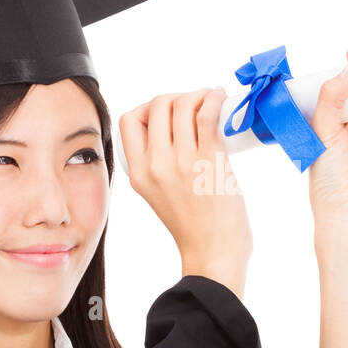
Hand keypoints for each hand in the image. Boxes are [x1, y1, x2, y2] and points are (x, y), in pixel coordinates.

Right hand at [118, 87, 251, 297]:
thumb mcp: (158, 194)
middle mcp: (156, 164)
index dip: (148, 108)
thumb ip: (158, 165)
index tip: (169, 113)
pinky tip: (219, 97)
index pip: (128, 120)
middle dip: (177, 97)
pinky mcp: (209, 159)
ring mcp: (182, 161)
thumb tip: (176, 128)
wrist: (214, 252)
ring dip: (198, 95)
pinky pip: (206, 114)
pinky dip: (212, 98)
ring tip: (211, 101)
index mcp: (138, 173)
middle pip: (157, 104)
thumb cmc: (195, 226)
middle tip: (195, 106)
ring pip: (181, 104)